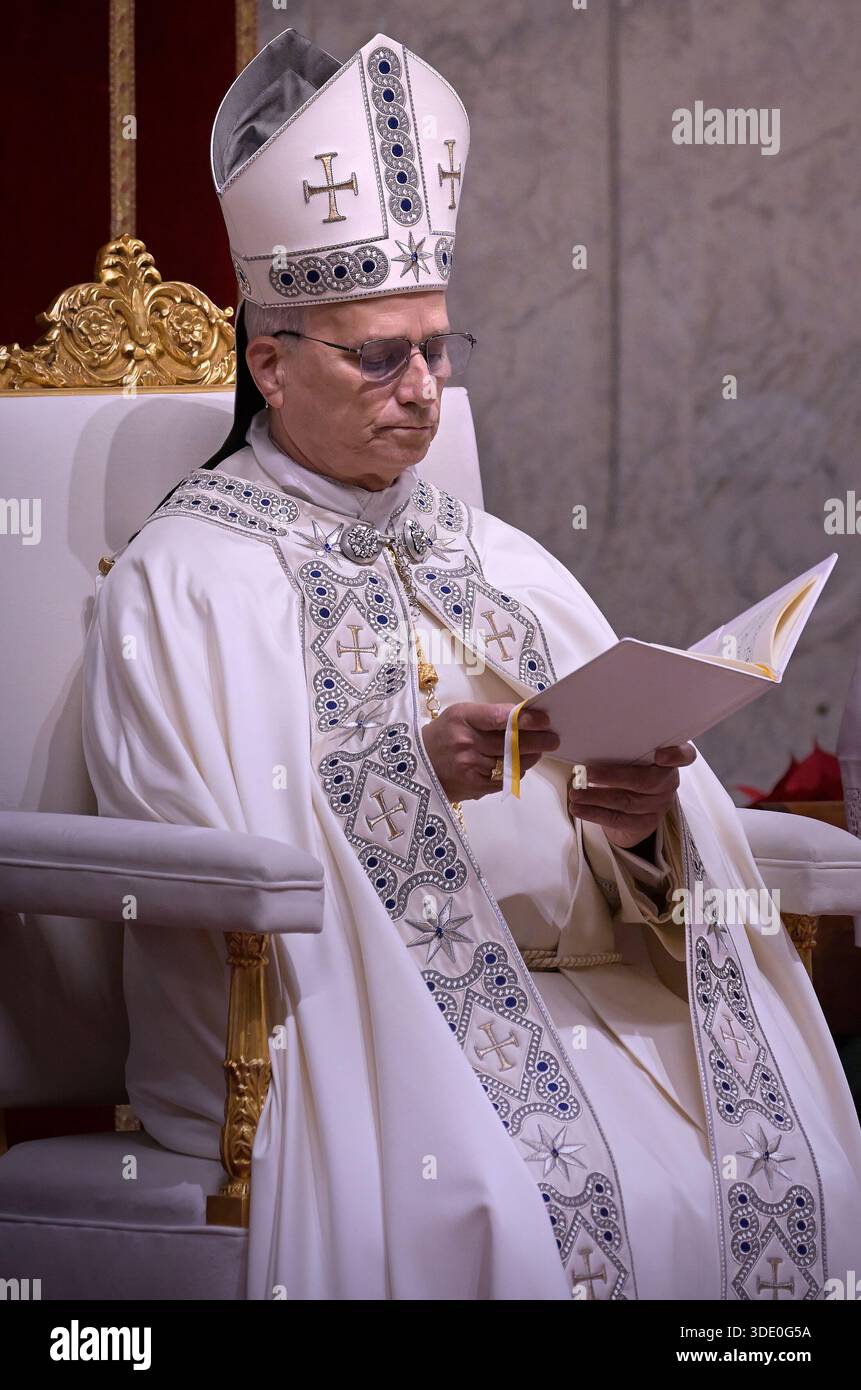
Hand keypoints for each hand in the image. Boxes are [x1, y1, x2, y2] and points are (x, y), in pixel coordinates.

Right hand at [421, 702, 559, 801]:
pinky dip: (517, 771)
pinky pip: (506, 778)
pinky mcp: (474, 785)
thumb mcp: (460, 715)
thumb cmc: (443, 735)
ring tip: (538, 750)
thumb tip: (525, 716)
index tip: (544, 719)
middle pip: (512, 742)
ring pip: (513, 762)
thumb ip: (490, 715)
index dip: (527, 719)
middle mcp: (466, 742)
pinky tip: (519, 764)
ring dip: (530, 756)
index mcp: (462, 718)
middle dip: (538, 740)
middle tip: (553, 738)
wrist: (418, 765)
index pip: (501, 718)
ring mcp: (470, 766)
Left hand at [566, 743, 696, 849]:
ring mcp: (659, 805)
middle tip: (588, 773)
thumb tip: (592, 742)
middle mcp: (669, 783)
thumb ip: (625, 748)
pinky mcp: (645, 823)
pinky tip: (578, 809)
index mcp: (669, 761)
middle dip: (613, 777)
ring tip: (575, 794)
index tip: (659, 755)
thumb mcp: (633, 756)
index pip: (685, 755)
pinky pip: (618, 820)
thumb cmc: (631, 770)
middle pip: (645, 781)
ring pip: (627, 802)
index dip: (675, 755)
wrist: (636, 807)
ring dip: (596, 798)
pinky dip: (595, 814)